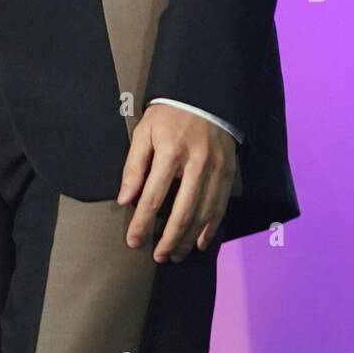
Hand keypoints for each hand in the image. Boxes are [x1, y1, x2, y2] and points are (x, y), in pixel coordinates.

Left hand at [117, 104, 236, 262]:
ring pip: (203, 215)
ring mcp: (215, 170)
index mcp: (170, 153)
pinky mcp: (228, 173)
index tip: (132, 241)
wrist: (203, 96)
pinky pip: (220, 208)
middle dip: (167, 240)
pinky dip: (210, 229)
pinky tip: (199, 242)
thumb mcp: (144, 132)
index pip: (153, 197)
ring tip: (174, 255)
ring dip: (188, 240)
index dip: (141, 223)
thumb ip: (134, 166)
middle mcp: (196, 164)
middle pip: (181, 213)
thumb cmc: (168, 115)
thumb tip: (125, 199)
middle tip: (157, 257)